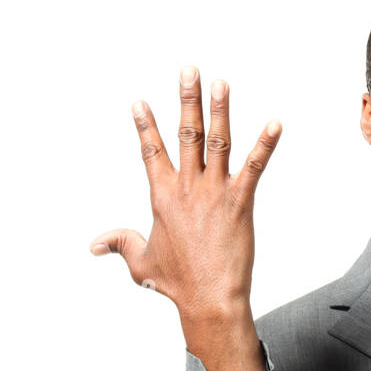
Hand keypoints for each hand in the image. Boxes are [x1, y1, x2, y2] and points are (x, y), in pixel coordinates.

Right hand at [91, 66, 280, 323]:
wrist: (208, 300)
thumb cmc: (176, 284)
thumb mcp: (140, 262)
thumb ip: (120, 244)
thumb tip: (94, 244)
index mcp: (162, 197)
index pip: (150, 151)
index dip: (144, 125)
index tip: (139, 101)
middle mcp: (187, 188)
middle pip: (186, 134)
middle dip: (186, 99)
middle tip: (189, 70)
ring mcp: (214, 193)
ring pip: (217, 141)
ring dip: (220, 110)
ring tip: (221, 82)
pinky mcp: (240, 203)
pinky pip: (255, 166)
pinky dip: (266, 144)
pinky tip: (276, 124)